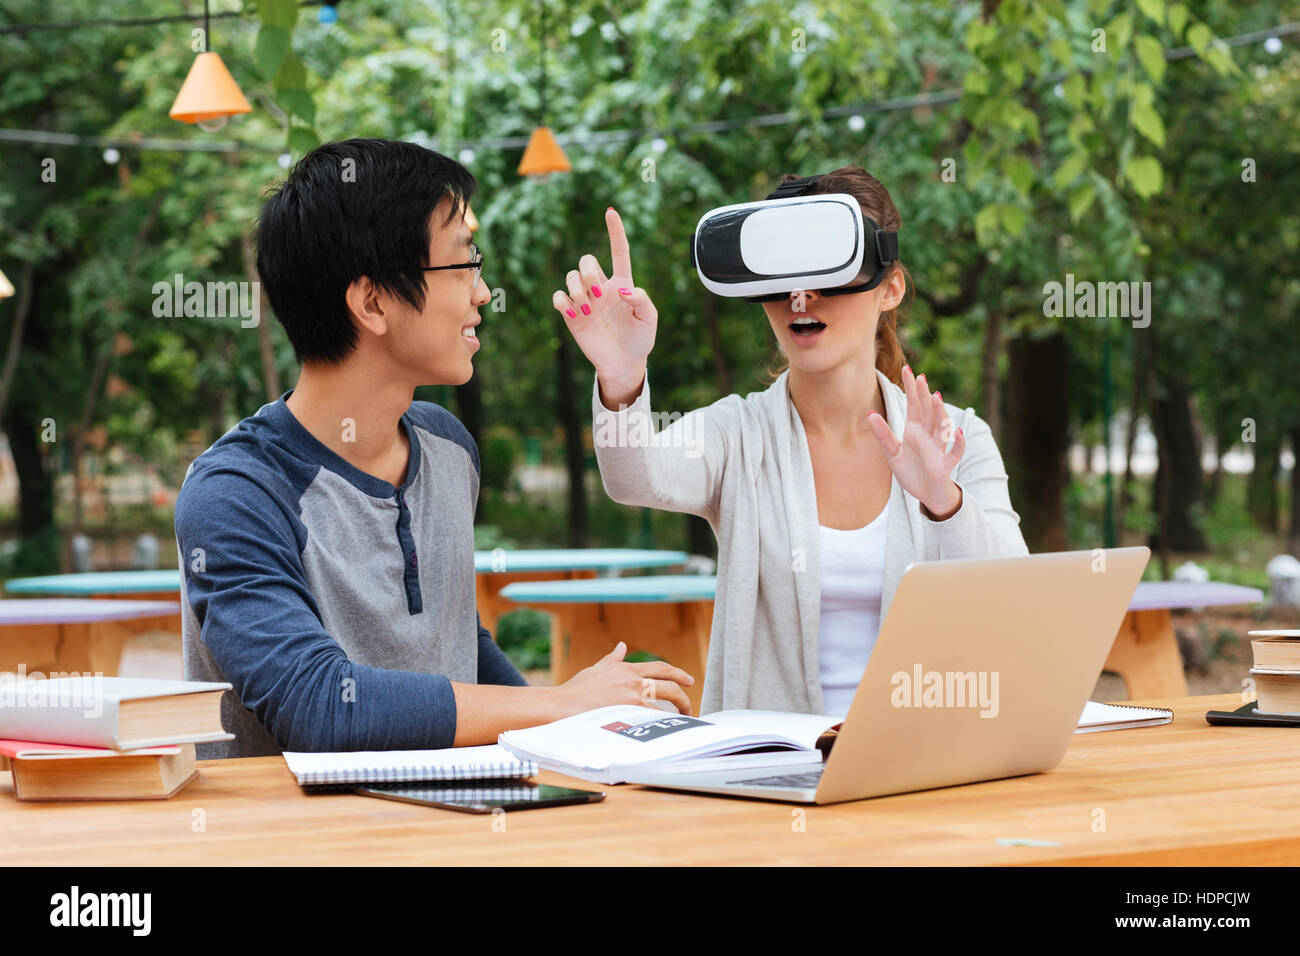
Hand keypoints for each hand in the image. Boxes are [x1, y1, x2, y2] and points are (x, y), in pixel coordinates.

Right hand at [552, 208, 657, 404]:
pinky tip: (572, 311)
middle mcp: (601, 288)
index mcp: (622, 283)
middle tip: (596, 293)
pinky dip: (561, 300)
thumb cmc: (640, 339)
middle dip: (588, 272)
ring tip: (586, 308)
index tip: (610, 212)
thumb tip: (622, 290)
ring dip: (576, 288)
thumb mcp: (649, 319)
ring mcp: (585, 300)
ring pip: (571, 276)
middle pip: (586, 261)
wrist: (624, 363)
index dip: (615, 232)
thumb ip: (642, 300)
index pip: (618, 252)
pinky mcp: (571, 315)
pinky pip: (558, 297)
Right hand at [554, 641, 695, 716]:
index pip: (659, 668)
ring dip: (675, 714)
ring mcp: (632, 698)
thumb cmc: (575, 691)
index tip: (688, 680)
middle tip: (689, 705)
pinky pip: (654, 721)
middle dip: (683, 696)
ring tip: (679, 724)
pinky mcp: (629, 715)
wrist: (561, 706)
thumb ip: (612, 660)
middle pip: (669, 684)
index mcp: (626, 669)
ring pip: (664, 705)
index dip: (677, 673)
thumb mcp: (595, 670)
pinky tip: (667, 733)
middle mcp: (633, 681)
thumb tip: (621, 646)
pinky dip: (663, 726)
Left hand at [866, 364, 965, 519]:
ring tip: (935, 397)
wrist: (927, 494)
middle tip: (920, 377)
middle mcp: (928, 436)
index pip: (913, 405)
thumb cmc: (912, 472)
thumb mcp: (892, 453)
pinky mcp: (944, 464)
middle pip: (927, 412)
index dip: (910, 389)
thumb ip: (883, 435)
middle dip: (923, 395)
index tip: (907, 370)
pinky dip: (958, 443)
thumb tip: (869, 413)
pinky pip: (954, 452)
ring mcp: (938, 449)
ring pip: (941, 427)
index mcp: (914, 430)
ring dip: (940, 413)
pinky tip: (956, 432)